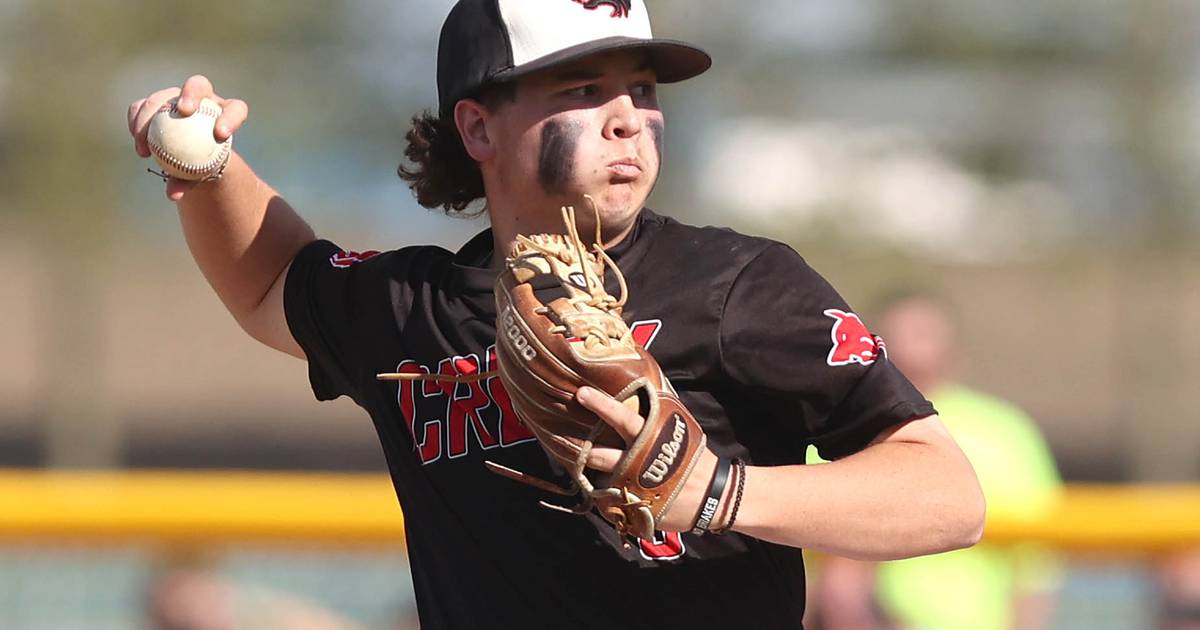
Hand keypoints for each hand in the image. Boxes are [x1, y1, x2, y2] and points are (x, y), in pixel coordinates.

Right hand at [127, 75, 247, 200]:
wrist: (189, 157)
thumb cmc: (202, 167)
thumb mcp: (198, 176)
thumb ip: (188, 182)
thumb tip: (172, 193)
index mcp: (227, 113)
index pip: (236, 109)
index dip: (230, 118)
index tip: (220, 134)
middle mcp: (203, 98)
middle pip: (199, 85)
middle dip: (191, 94)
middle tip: (182, 111)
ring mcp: (176, 96)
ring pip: (163, 96)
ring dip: (151, 115)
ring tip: (145, 144)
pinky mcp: (155, 101)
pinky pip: (142, 106)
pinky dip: (137, 120)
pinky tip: (135, 139)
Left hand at [575, 386, 719, 532]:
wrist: (712, 496)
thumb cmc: (692, 457)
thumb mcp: (679, 429)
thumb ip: (657, 414)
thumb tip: (641, 385)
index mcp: (652, 438)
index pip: (624, 418)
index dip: (602, 406)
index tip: (582, 393)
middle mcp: (639, 463)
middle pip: (602, 455)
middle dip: (580, 447)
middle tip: (560, 436)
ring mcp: (634, 488)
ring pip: (598, 480)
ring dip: (586, 472)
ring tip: (576, 462)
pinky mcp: (632, 509)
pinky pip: (606, 501)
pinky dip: (602, 494)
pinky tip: (602, 488)